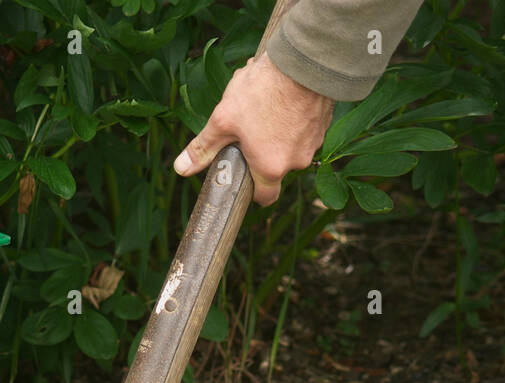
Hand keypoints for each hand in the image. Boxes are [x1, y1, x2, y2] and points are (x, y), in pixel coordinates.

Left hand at [173, 51, 334, 205]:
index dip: (253, 191)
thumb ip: (203, 147)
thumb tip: (181, 168)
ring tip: (263, 104)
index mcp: (270, 168)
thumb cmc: (263, 92)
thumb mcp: (223, 120)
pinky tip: (280, 95)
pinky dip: (291, 117)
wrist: (305, 63)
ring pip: (289, 144)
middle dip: (260, 150)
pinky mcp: (323, 124)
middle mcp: (296, 162)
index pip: (265, 197)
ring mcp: (314, 143)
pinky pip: (303, 128)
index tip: (243, 178)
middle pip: (275, 166)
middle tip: (247, 129)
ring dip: (275, 131)